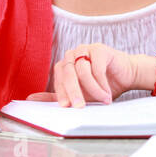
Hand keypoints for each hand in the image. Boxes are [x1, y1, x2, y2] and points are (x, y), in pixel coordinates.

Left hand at [26, 43, 140, 106]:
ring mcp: (86, 49)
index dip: (62, 93)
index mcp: (65, 64)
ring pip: (82, 71)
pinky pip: (97, 68)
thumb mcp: (78, 94)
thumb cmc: (101, 85)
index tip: (66, 107)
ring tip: (103, 101)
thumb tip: (30, 98)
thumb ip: (56, 96)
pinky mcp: (100, 49)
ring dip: (93, 89)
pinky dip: (101, 83)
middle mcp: (73, 54)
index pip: (58, 78)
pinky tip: (107, 93)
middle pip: (68, 73)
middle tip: (80, 107)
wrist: (126, 75)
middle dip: (74, 92)